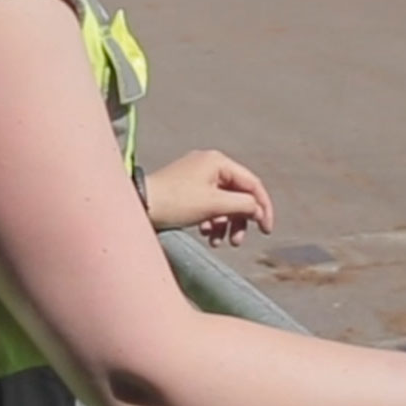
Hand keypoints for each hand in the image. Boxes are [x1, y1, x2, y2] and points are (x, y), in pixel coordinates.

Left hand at [143, 149, 274, 245]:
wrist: (139, 204)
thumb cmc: (176, 201)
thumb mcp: (215, 205)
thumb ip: (243, 205)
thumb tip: (258, 210)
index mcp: (219, 161)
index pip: (252, 184)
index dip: (263, 208)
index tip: (266, 231)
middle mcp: (210, 164)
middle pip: (237, 194)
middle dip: (239, 221)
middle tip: (237, 242)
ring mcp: (197, 176)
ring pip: (223, 202)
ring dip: (225, 225)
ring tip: (218, 243)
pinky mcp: (186, 188)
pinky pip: (208, 205)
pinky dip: (211, 221)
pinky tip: (206, 235)